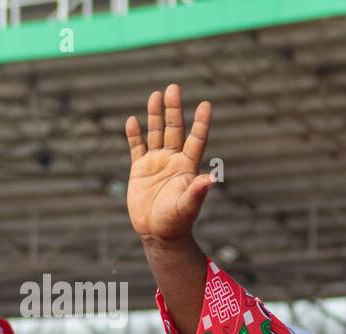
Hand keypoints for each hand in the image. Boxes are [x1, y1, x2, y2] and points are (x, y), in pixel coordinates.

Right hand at [124, 84, 213, 245]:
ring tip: (156, 94)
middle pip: (174, 129)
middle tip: (173, 87)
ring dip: (155, 115)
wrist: (158, 234)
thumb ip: (197, 191)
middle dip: (173, 110)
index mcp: (187, 167)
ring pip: (155, 133)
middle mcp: (173, 161)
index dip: (201, 122)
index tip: (206, 104)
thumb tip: (213, 178)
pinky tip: (132, 120)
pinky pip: (136, 147)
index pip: (196, 139)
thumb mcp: (187, 206)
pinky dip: (134, 134)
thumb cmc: (176, 222)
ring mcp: (156, 163)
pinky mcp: (140, 169)